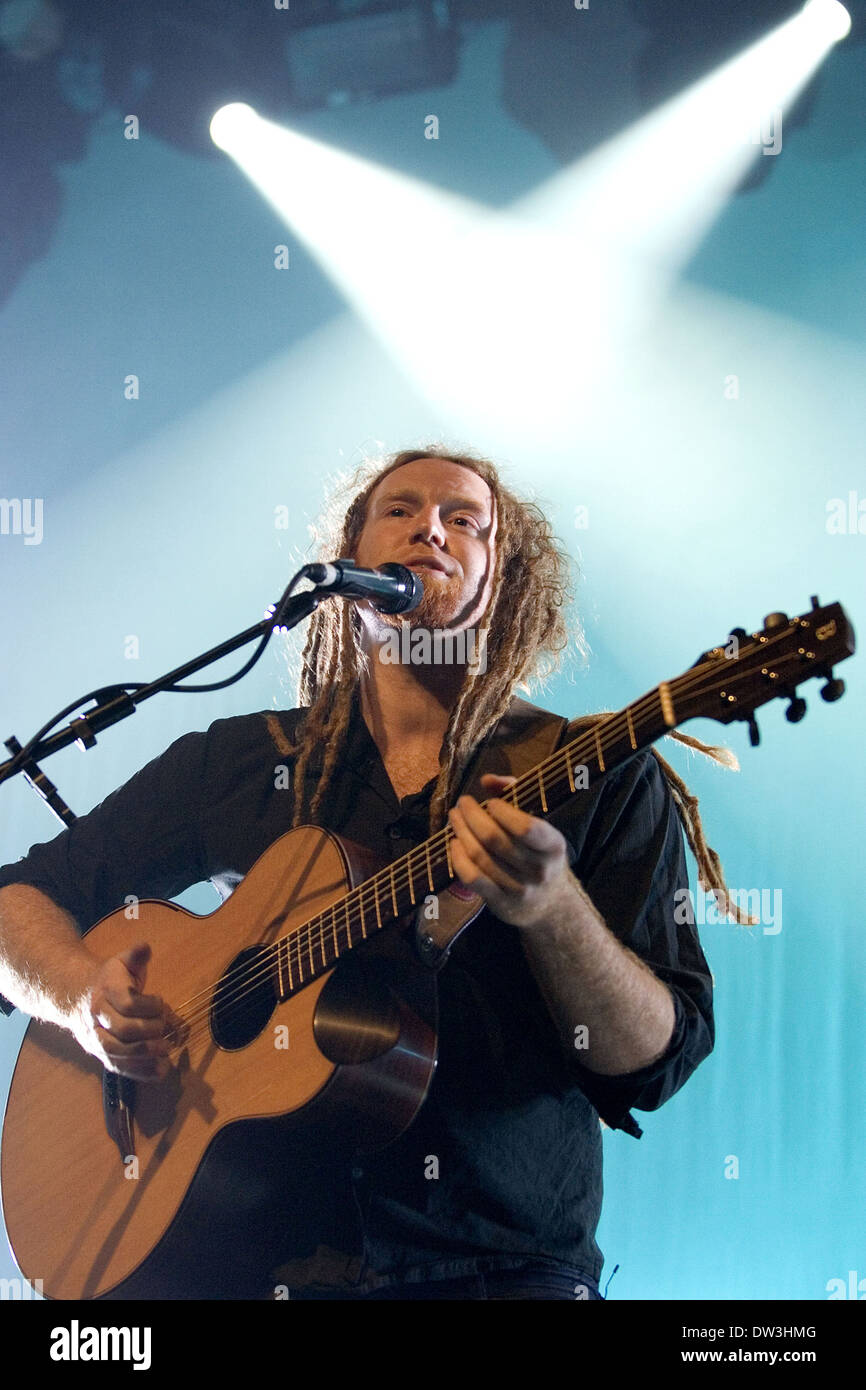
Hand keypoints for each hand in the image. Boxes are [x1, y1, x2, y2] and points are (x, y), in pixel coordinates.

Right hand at [74, 942, 182, 1080]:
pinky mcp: (101, 1055)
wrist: (76, 997)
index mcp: (105, 991)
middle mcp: (97, 1016)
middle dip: (149, 1031)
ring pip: (117, 1052)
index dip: (150, 1006)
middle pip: (123, 1030)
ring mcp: (96, 1038)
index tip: (162, 1003)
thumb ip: (135, 956)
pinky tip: (160, 1070)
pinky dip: (140, 1072)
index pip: (128, 1003)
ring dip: (145, 1055)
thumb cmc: (110, 980)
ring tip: (166, 1052)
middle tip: (165, 1029)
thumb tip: (145, 948)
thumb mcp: (122, 963)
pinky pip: (118, 1067)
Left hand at [447, 773, 575, 929]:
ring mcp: (519, 889)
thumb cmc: (541, 854)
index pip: (525, 827)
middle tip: (463, 803)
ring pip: (480, 856)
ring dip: (461, 832)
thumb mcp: (541, 825)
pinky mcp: (501, 903)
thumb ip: (516, 793)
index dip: (503, 811)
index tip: (491, 802)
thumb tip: (486, 780)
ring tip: (455, 818)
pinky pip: (473, 878)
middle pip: (494, 838)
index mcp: (553, 846)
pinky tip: (454, 844)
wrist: (551, 904)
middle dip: (472, 816)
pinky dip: (458, 858)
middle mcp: (538, 869)